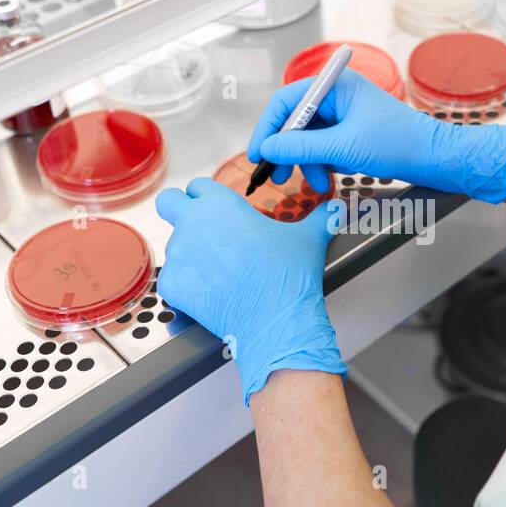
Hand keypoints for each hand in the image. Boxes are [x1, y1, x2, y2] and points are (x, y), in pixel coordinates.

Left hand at [155, 178, 346, 404]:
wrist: (276, 320)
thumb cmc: (288, 276)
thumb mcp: (309, 238)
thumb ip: (322, 216)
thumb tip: (336, 208)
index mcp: (220, 204)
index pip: (198, 186)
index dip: (208, 197)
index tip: (219, 211)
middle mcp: (192, 224)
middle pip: (169, 203)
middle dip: (179, 211)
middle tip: (200, 230)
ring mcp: (179, 255)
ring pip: (174, 245)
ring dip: (191, 254)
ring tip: (220, 273)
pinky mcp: (173, 286)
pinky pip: (172, 280)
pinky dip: (187, 286)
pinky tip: (210, 294)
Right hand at [247, 68, 505, 202]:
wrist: (436, 158)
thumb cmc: (400, 144)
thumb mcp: (344, 148)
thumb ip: (301, 146)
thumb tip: (269, 147)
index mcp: (336, 85)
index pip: (286, 101)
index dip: (268, 128)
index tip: (259, 154)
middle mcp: (338, 95)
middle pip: (295, 121)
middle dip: (287, 150)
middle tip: (277, 176)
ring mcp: (345, 114)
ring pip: (309, 138)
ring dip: (306, 162)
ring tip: (316, 183)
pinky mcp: (353, 132)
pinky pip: (324, 146)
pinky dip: (322, 163)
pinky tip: (331, 178)